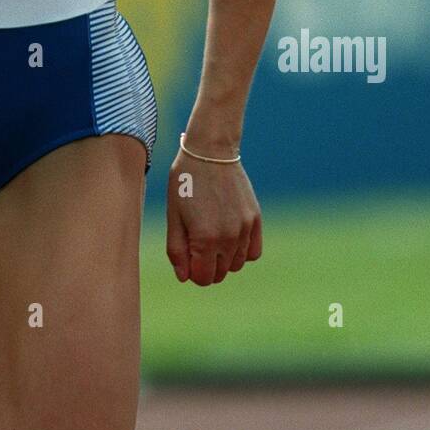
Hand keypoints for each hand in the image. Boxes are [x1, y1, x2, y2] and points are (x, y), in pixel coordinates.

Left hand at [166, 146, 261, 285]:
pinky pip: (253, 252)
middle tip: (196, 243)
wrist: (210, 151)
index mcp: (205, 239)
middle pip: (219, 274)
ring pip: (236, 265)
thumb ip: (177, 250)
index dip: (192, 272)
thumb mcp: (173, 216)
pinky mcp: (255, 219)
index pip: (202, 278)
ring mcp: (245, 228)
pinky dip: (242, 251)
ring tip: (211, 236)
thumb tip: (184, 277)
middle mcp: (228, 238)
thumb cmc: (185, 183)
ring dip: (223, 259)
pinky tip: (229, 237)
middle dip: (206, 266)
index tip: (187, 256)